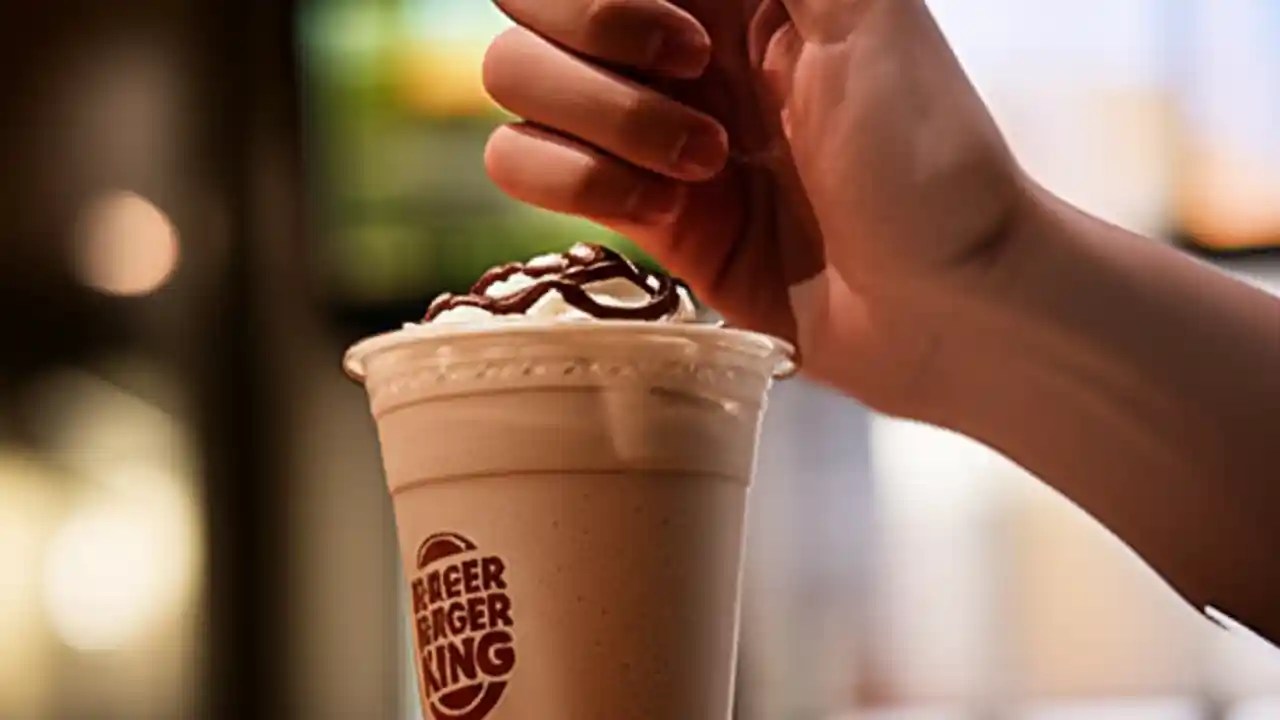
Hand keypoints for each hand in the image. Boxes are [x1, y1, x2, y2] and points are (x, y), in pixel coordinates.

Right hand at [482, 0, 1025, 414]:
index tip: (688, 26)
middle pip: (528, 3)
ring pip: (514, 81)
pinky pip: (524, 166)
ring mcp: (644, 126)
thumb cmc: (927, 156)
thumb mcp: (867, 9)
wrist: (943, 306)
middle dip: (594, 34)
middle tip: (695, 72)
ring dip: (603, 121)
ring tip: (707, 166)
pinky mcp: (631, 210)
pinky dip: (578, 184)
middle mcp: (672, 42)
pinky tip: (666, 210)